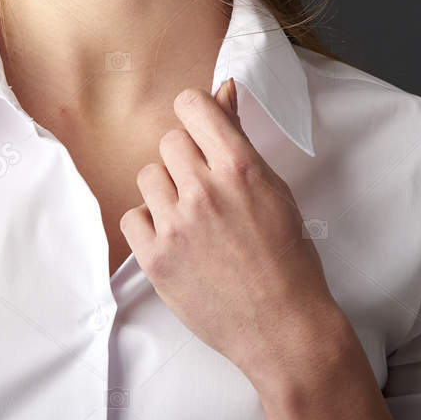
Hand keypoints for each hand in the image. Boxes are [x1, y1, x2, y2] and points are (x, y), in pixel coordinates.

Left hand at [121, 78, 343, 388]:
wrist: (282, 326)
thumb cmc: (288, 260)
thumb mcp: (274, 190)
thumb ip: (240, 141)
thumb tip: (223, 93)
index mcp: (240, 168)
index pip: (193, 106)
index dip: (196, 115)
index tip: (201, 131)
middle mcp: (204, 190)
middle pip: (170, 141)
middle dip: (186, 160)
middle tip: (206, 189)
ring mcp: (177, 224)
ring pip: (148, 176)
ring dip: (165, 191)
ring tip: (192, 218)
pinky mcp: (155, 257)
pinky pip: (132, 216)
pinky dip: (149, 225)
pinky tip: (175, 240)